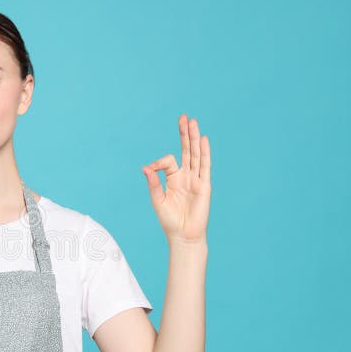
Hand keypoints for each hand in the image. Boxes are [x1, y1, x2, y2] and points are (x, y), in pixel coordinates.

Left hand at [142, 114, 211, 244]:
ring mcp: (196, 179)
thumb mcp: (157, 200)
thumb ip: (153, 183)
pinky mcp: (204, 186)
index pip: (169, 161)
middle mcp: (186, 176)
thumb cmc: (170, 220)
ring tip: (193, 121)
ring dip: (194, 138)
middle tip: (184, 117)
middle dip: (185, 134)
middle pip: (186, 150)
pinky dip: (204, 153)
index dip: (159, 161)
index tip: (151, 168)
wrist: (183, 235)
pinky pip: (205, 166)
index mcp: (173, 179)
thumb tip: (145, 168)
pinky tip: (203, 140)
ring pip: (195, 154)